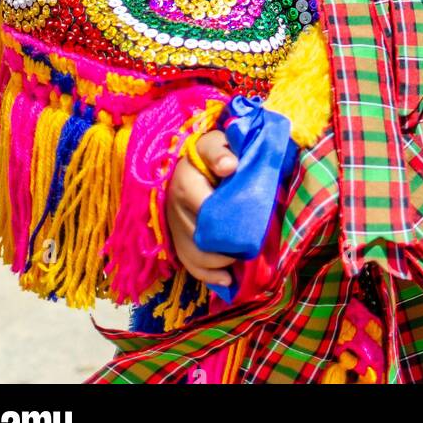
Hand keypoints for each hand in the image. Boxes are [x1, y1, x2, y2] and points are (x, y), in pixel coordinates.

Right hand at [166, 129, 238, 287]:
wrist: (192, 159)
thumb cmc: (211, 151)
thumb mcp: (216, 142)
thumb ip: (221, 152)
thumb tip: (230, 166)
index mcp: (184, 183)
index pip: (204, 210)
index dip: (227, 224)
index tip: (248, 229)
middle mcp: (174, 208)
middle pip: (199, 239)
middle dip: (225, 249)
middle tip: (249, 249)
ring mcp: (173, 226)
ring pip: (192, 256)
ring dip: (217, 265)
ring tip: (239, 264)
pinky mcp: (175, 238)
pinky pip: (187, 263)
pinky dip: (207, 275)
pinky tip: (226, 280)